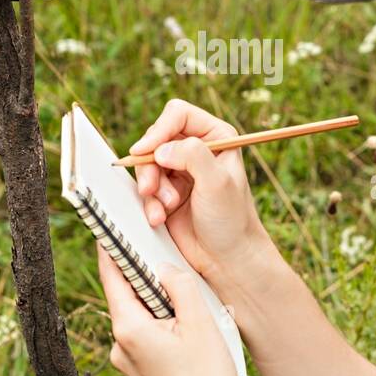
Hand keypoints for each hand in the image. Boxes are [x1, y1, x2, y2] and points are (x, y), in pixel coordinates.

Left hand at [97, 243, 243, 375]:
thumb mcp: (200, 322)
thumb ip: (179, 285)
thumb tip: (164, 267)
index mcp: (128, 327)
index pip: (112, 275)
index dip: (111, 247)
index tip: (109, 223)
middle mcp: (119, 344)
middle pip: (127, 295)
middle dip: (146, 276)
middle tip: (167, 258)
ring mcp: (127, 362)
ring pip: (139, 316)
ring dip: (160, 305)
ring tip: (192, 308)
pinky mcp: (139, 373)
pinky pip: (145, 336)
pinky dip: (162, 326)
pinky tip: (190, 333)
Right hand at [128, 99, 275, 295]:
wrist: (226, 260)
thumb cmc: (231, 220)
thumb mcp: (217, 182)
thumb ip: (193, 156)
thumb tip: (160, 149)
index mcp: (217, 137)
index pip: (178, 115)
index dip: (159, 129)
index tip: (146, 150)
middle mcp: (196, 150)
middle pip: (156, 139)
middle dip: (150, 165)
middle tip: (151, 189)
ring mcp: (179, 172)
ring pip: (146, 164)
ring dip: (150, 188)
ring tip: (165, 208)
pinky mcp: (165, 193)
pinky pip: (144, 188)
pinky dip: (148, 203)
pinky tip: (159, 218)